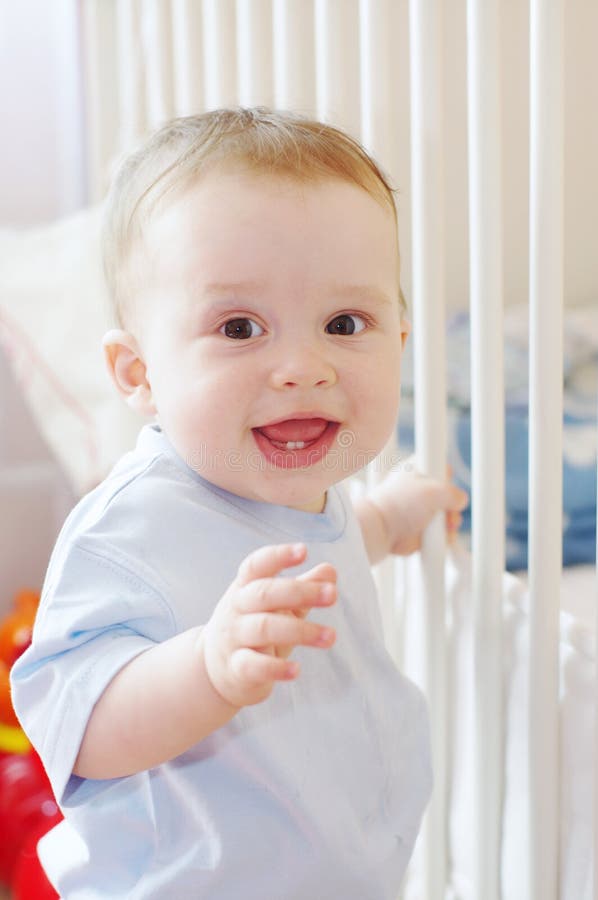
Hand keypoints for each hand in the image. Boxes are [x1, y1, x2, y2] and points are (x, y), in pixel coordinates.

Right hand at [201, 543, 336, 707]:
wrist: (214, 670)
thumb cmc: (252, 629)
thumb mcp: (275, 607)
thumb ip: (302, 589)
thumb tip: (330, 570)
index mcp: (244, 588)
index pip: (256, 566)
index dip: (277, 556)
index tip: (303, 551)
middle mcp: (236, 609)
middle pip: (264, 593)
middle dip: (300, 592)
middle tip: (332, 595)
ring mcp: (233, 638)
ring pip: (264, 628)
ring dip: (301, 631)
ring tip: (330, 636)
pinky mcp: (236, 668)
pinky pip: (254, 666)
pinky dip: (276, 668)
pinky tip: (296, 670)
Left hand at [368, 464, 468, 556]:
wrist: (382, 530)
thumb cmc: (400, 504)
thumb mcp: (434, 490)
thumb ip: (453, 492)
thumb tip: (461, 500)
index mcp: (416, 471)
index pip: (440, 467)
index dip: (446, 476)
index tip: (446, 483)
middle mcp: (419, 490)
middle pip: (448, 494)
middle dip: (452, 504)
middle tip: (448, 509)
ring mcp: (421, 511)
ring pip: (448, 514)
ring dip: (451, 521)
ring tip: (446, 524)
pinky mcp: (423, 529)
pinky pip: (442, 532)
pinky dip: (445, 535)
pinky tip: (442, 536)